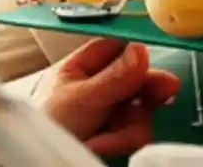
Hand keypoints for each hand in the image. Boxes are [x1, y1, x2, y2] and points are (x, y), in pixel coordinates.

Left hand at [33, 39, 179, 156]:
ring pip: (142, 110)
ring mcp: (111, 112)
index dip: (137, 51)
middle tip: (164, 92)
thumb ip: (113, 77)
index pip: (117, 47)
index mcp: (82, 66)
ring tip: (97, 139)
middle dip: (146, 92)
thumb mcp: (81, 97)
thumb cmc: (48, 124)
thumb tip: (140, 50)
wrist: (39, 160)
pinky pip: (137, 134)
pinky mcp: (118, 135)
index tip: (153, 59)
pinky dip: (120, 142)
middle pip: (138, 79)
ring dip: (125, 127)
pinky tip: (98, 145)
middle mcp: (100, 86)